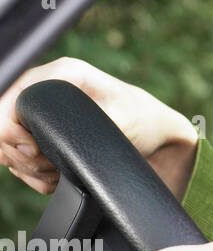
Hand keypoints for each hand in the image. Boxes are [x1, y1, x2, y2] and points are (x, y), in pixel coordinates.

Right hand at [0, 57, 198, 198]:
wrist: (160, 141)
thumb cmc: (144, 122)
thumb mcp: (117, 120)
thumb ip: (74, 128)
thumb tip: (27, 141)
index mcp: (62, 74)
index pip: (7, 100)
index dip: (10, 130)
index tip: (33, 150)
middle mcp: (47, 90)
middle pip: (3, 130)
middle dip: (25, 156)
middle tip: (55, 164)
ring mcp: (42, 116)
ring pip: (9, 150)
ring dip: (34, 169)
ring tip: (65, 170)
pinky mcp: (44, 137)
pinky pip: (22, 164)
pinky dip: (39, 177)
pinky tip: (63, 176)